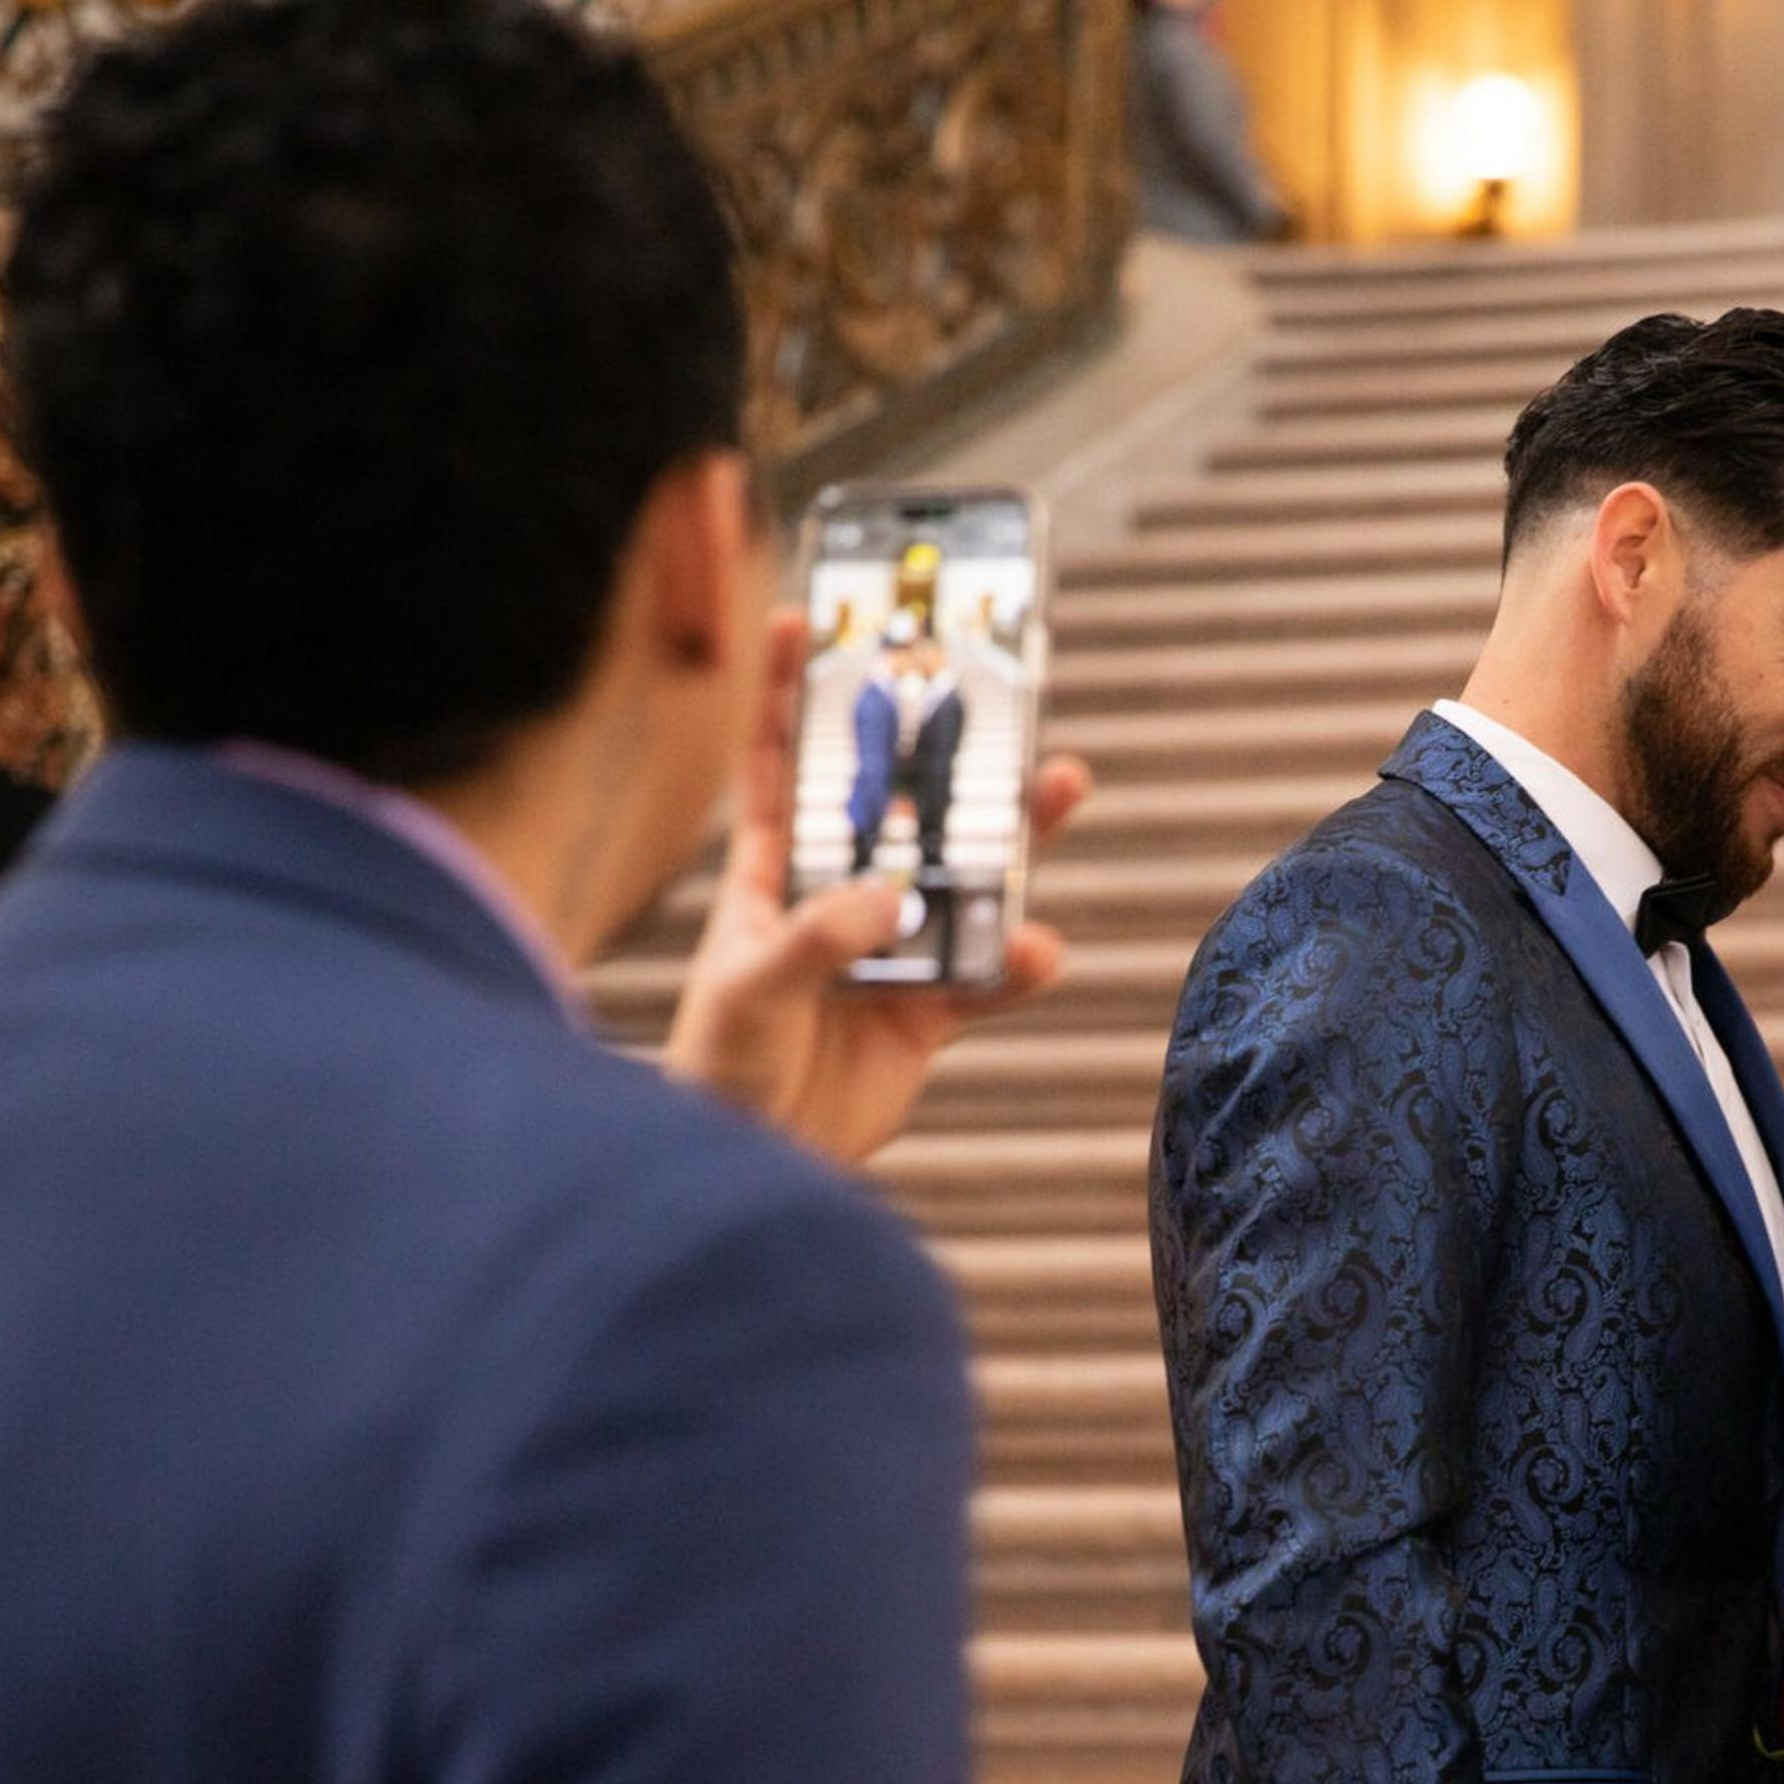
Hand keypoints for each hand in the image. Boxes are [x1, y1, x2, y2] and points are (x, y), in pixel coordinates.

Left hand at [666, 611, 1082, 1166]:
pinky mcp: (930, 1010)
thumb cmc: (721, 1065)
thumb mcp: (752, 991)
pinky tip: (1039, 952)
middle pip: (902, 806)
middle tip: (997, 696)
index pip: (777, 767)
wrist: (759, 1164)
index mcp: (773, 874)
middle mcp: (837, 897)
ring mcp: (891, 950)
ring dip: (1011, 836)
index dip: (783, 694)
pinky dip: (1019, 965)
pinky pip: (988, 976)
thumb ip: (818, 941)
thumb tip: (890, 896)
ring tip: (1062, 788)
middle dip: (949, 750)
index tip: (801, 619)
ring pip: (963, 874)